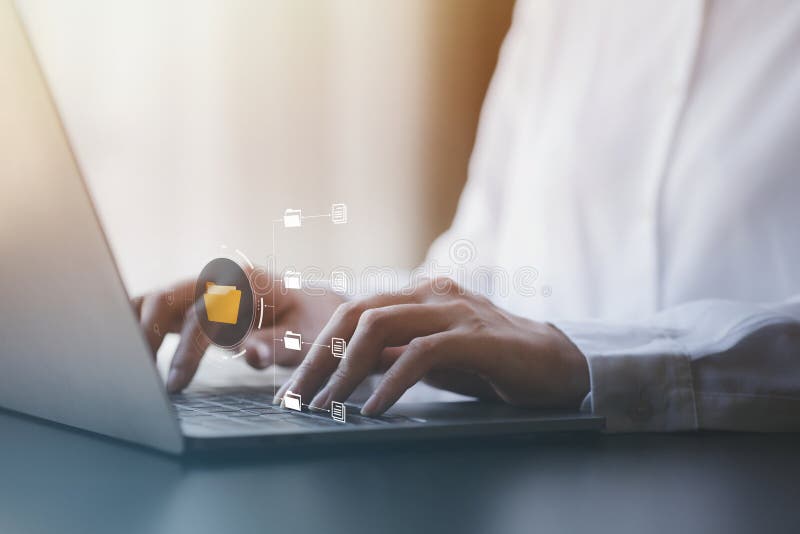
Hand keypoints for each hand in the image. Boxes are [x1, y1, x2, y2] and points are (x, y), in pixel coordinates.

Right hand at [132, 268, 343, 392]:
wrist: (320, 309)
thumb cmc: (313, 325)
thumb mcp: (303, 338)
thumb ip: (274, 346)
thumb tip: (250, 355)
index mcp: (248, 282)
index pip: (206, 313)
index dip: (187, 350)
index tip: (174, 383)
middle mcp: (222, 279)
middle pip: (170, 297)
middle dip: (149, 333)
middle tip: (138, 373)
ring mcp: (207, 287)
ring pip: (159, 297)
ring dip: (138, 324)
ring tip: (122, 358)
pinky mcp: (197, 301)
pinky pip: (161, 304)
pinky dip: (139, 318)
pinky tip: (120, 338)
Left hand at [274, 278, 589, 416]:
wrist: (556, 363)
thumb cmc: (492, 361)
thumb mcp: (434, 357)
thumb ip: (396, 354)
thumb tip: (348, 370)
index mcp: (417, 296)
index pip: (353, 314)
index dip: (318, 348)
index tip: (297, 387)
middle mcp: (431, 294)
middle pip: (357, 315)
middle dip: (320, 357)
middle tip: (299, 398)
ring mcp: (453, 311)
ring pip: (381, 326)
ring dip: (346, 369)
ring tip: (329, 405)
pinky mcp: (476, 335)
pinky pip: (422, 353)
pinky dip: (392, 381)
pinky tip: (376, 407)